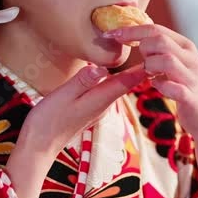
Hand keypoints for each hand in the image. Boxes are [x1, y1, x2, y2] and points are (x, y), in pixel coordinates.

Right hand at [5, 61, 146, 197]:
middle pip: (127, 83)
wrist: (39, 146)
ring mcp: (96, 108)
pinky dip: (113, 81)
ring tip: (141, 58)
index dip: (144, 67)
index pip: (128, 80)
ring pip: (117, 87)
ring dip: (128, 74)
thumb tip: (102, 68)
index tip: (158, 54)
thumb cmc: (48, 120)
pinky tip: (111, 74)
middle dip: (141, 68)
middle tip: (155, 51)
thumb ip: (82, 81)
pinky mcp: (88, 110)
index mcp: (100, 98)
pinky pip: (105, 92)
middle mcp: (103, 104)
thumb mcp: (63, 95)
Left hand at [103, 24, 197, 136]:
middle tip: (139, 61)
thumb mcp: (176, 63)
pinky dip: (162, 87)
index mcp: (185, 47)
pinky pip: (176, 89)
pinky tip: (157, 87)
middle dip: (141, 47)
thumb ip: (160, 50)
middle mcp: (191, 59)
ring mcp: (193, 78)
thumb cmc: (189, 87)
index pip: (155, 29)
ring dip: (150, 66)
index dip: (130, 30)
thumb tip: (137, 36)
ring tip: (149, 74)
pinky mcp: (193, 99)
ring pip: (167, 60)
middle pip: (160, 40)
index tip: (110, 34)